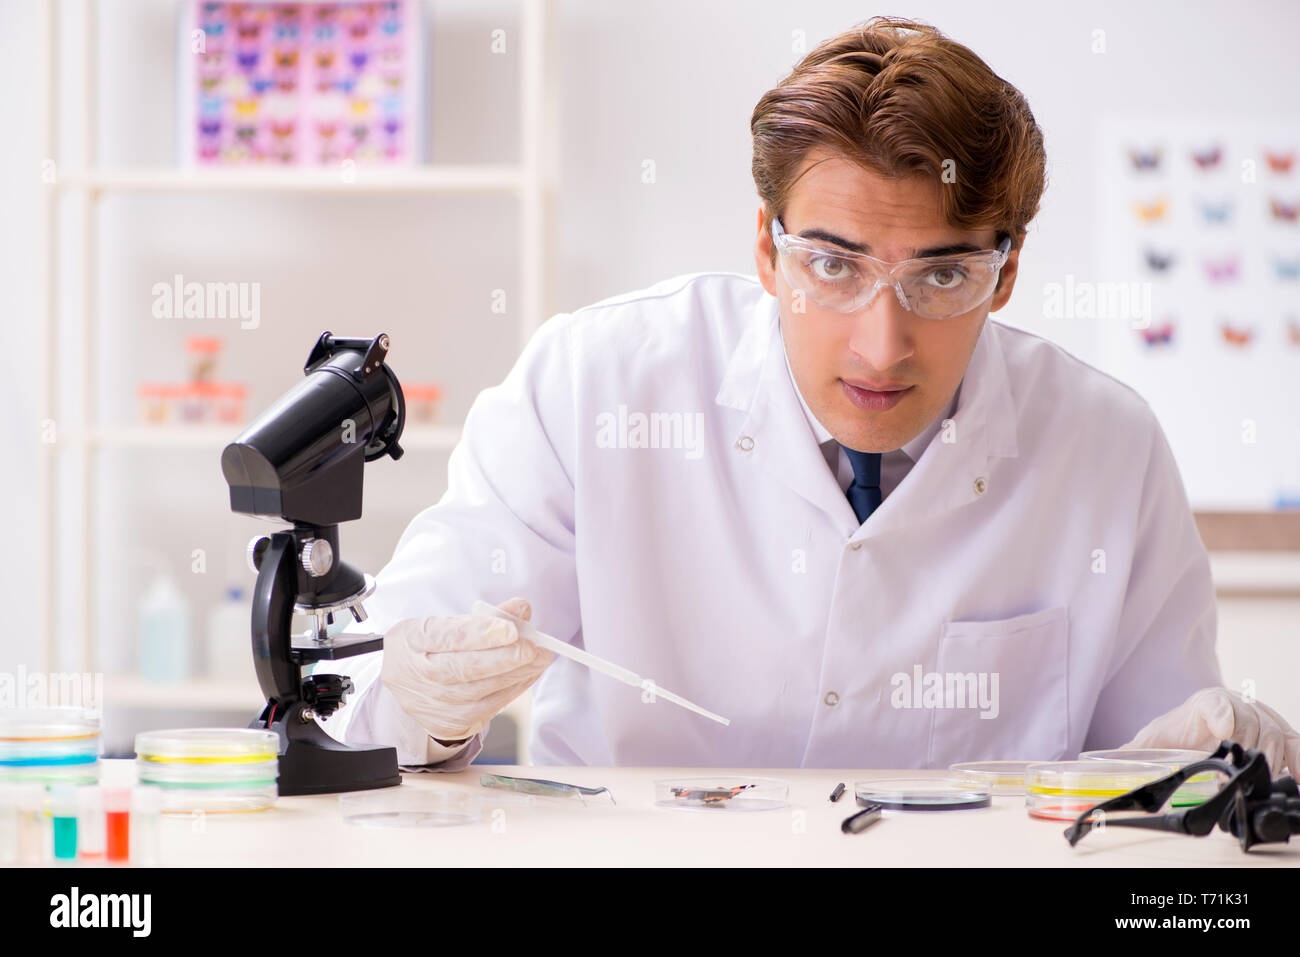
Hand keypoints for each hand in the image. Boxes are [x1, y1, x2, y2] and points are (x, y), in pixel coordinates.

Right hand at [380, 597, 552, 743]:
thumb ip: (484, 615)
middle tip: (535, 648)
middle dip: (505, 658)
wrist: (403, 678)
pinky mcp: (448, 724)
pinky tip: (527, 675)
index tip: (512, 629)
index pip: (448, 637)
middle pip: (466, 669)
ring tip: (539, 659)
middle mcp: (418, 675)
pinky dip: (512, 690)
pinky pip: (487, 709)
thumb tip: (521, 610)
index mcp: (413, 639)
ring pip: (480, 692)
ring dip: (516, 675)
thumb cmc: (428, 644)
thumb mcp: (445, 620)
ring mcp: (432, 704)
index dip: (481, 634)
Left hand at [1122, 687, 1299, 774]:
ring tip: (1251, 781)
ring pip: (1274, 735)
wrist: (1198, 728)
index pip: (1215, 703)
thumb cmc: (1178, 732)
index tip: (1223, 731)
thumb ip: (1131, 752)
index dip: (1220, 715)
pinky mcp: (1280, 735)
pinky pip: (1296, 744)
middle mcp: (1238, 705)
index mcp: (1205, 703)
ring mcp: (1262, 719)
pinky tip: (1295, 779)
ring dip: (1266, 760)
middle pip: (1250, 723)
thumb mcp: (1153, 739)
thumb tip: (1100, 766)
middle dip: (1244, 749)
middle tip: (1232, 775)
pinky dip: (1298, 760)